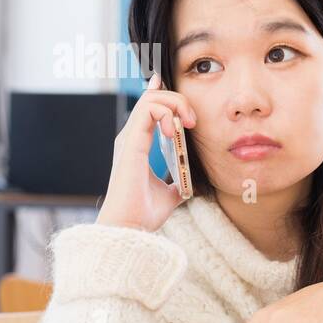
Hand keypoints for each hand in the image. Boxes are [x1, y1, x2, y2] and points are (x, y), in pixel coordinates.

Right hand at [96, 73, 197, 232]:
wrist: (131, 228)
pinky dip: (165, 111)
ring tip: (186, 123)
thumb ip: (178, 182)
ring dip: (174, 103)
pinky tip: (174, 129)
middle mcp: (131, 138)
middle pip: (152, 99)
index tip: (181, 97)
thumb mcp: (170, 194)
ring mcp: (129, 138)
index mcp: (138, 145)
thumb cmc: (143, 214)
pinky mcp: (131, 142)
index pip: (148, 109)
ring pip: (150, 99)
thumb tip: (189, 183)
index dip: (162, 94)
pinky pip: (147, 109)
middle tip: (193, 121)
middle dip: (178, 101)